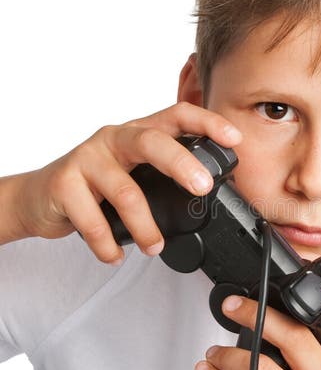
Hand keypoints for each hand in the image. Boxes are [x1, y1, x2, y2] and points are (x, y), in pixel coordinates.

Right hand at [14, 101, 241, 263]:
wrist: (37, 197)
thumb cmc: (94, 186)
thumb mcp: (133, 172)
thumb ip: (164, 174)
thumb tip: (213, 194)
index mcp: (137, 132)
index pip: (176, 115)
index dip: (207, 123)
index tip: (234, 139)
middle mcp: (113, 139)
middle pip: (152, 142)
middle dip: (181, 164)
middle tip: (202, 187)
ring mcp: (86, 158)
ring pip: (126, 191)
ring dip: (146, 226)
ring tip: (156, 247)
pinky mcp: (63, 183)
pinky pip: (93, 221)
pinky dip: (108, 244)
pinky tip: (116, 254)